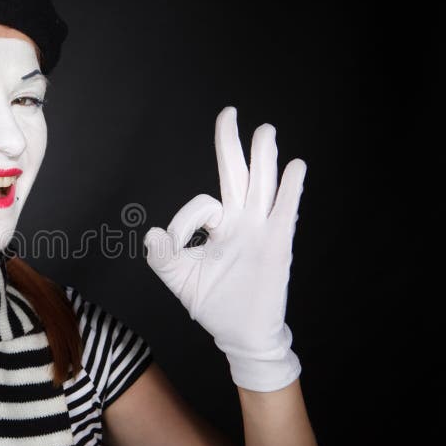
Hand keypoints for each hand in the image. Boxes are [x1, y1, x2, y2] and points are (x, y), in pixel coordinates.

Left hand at [144, 106, 305, 391]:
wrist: (239, 332)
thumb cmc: (211, 303)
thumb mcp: (179, 279)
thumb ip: (162, 257)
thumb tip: (150, 233)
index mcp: (217, 226)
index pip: (201, 205)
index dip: (182, 222)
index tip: (172, 245)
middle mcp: (239, 221)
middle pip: (235, 174)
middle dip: (231, 144)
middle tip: (228, 112)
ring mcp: (259, 230)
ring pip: (261, 185)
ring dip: (263, 157)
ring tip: (265, 130)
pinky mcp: (276, 244)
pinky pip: (283, 211)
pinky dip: (289, 190)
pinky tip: (295, 167)